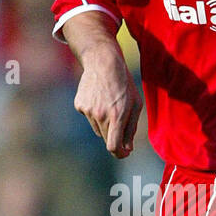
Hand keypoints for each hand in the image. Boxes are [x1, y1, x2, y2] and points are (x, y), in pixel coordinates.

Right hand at [74, 44, 142, 158]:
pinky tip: (100, 98)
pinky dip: (95, 114)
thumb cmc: (124, 83)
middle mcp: (100, 115)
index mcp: (117, 116)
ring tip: (110, 105)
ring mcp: (87, 110)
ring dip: (105, 124)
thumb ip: (131, 128)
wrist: (103, 61)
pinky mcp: (79, 105)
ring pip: (97, 129)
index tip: (124, 152)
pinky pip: (89, 118)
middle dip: (114, 138)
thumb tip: (127, 149)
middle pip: (106, 139)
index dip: (119, 153)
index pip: (114, 146)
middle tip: (121, 126)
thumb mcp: (135, 104)